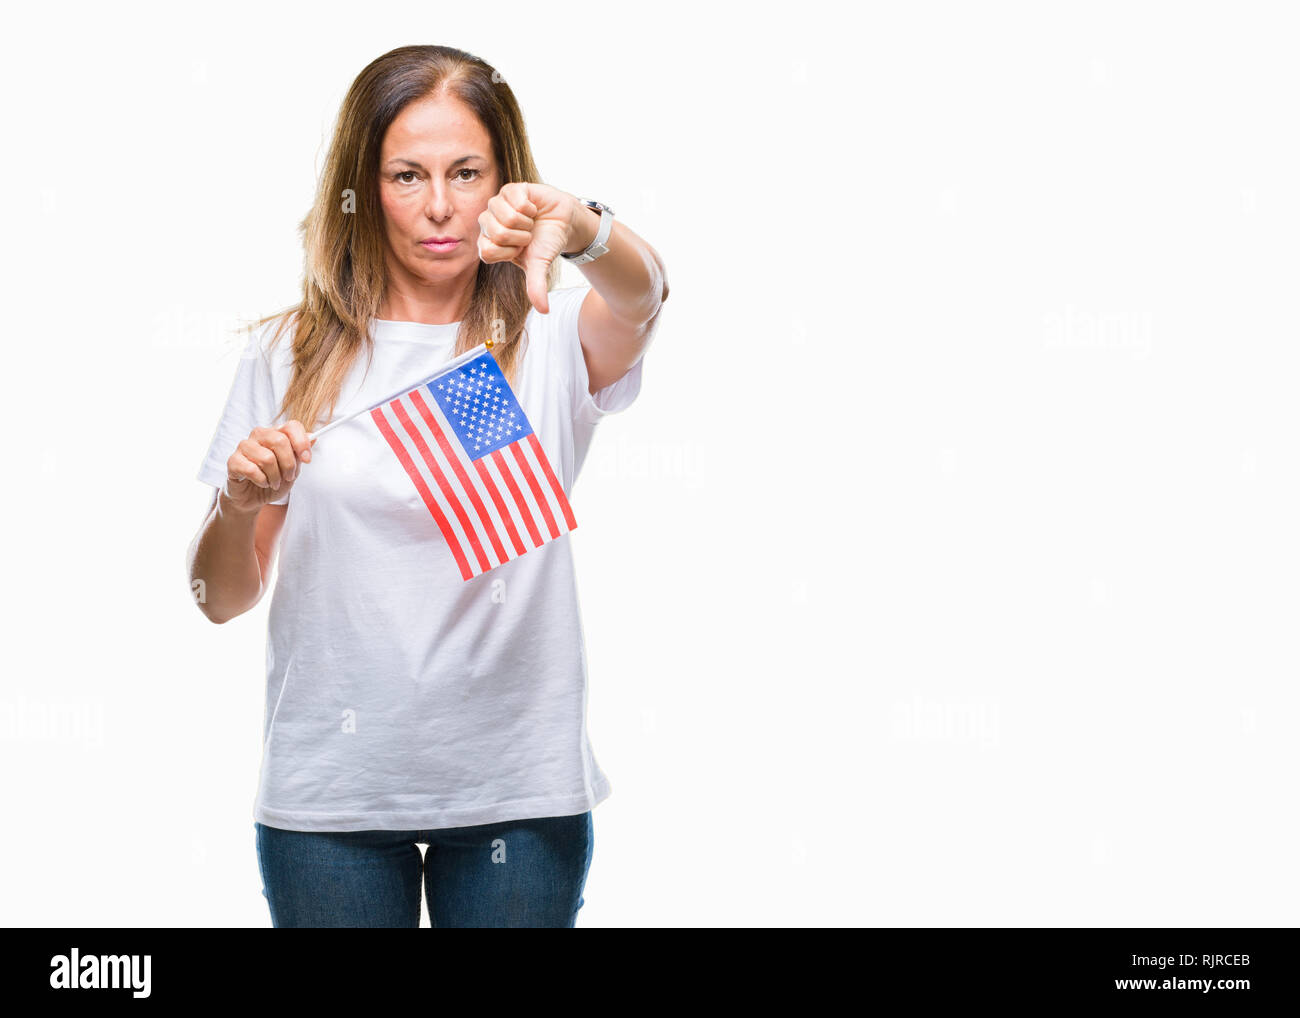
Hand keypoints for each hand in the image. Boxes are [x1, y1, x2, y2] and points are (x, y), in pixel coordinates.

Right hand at [222, 421, 313, 511]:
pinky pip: (251, 469)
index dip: (302, 442)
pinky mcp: (233, 461)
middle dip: (289, 464)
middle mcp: (259, 435)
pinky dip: (262, 480)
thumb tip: (313, 437)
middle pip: (280, 441)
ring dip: (275, 476)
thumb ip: (300, 453)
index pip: (291, 426)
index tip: (307, 460)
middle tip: (288, 477)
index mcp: (276, 433)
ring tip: (275, 483)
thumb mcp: (293, 469)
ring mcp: (244, 446)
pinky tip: (262, 483)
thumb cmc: (273, 480)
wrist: (253, 498)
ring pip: (267, 458)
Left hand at [476, 183, 589, 313]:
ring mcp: (498, 205)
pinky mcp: (510, 190)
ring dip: (525, 221)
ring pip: (505, 215)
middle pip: (496, 232)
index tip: (521, 249)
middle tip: (528, 234)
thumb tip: (544, 311)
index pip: (487, 251)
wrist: (564, 222)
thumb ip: (536, 286)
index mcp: (490, 244)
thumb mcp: (540, 266)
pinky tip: (533, 208)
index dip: (509, 251)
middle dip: (521, 236)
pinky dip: (529, 206)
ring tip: (530, 221)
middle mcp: (489, 224)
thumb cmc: (546, 243)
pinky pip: (514, 198)